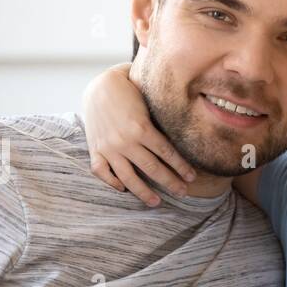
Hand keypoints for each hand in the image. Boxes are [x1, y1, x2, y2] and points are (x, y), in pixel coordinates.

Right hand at [82, 63, 194, 206]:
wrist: (98, 84)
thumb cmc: (130, 89)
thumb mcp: (150, 99)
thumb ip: (165, 115)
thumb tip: (191, 123)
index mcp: (142, 127)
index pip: (167, 153)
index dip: (181, 167)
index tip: (192, 177)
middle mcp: (125, 140)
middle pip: (152, 168)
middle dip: (170, 182)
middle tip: (183, 193)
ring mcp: (109, 147)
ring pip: (128, 177)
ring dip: (143, 192)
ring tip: (156, 202)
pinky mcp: (95, 149)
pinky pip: (102, 172)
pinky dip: (112, 182)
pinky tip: (123, 188)